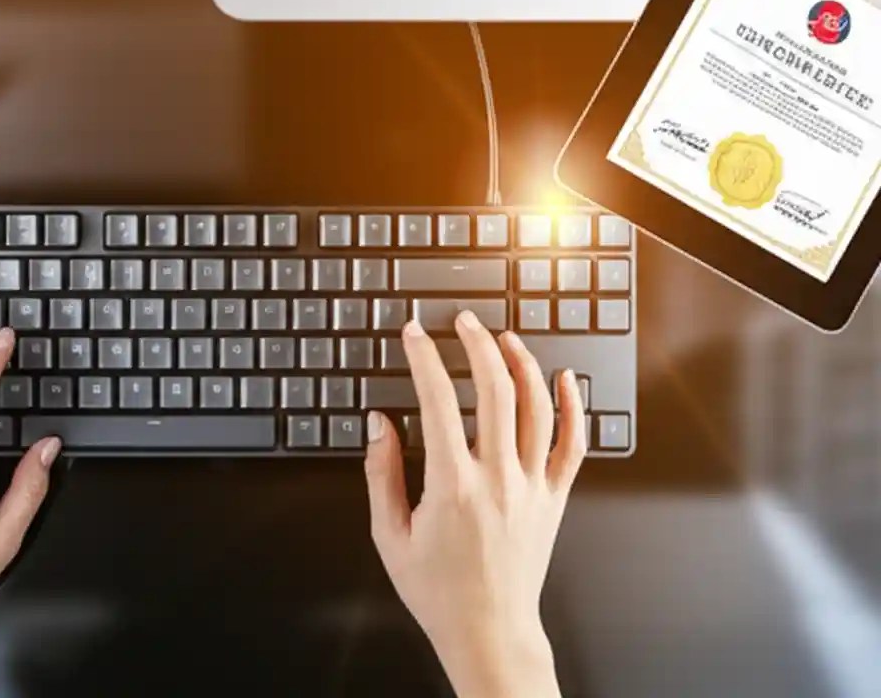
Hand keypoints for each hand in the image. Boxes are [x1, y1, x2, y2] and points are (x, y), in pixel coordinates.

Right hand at [363, 312, 586, 697]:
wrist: (488, 630)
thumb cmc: (439, 590)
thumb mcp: (389, 534)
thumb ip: (382, 473)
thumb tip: (380, 425)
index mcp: (452, 486)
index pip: (437, 401)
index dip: (424, 358)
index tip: (414, 335)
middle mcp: (497, 479)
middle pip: (495, 390)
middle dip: (476, 343)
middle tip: (462, 321)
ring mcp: (531, 487)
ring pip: (536, 408)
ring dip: (521, 364)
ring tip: (504, 338)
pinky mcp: (554, 499)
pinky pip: (573, 444)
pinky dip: (573, 406)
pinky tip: (564, 380)